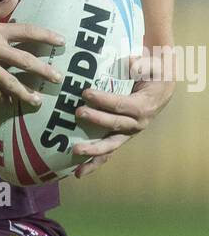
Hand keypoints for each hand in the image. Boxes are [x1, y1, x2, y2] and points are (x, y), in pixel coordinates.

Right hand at [0, 0, 63, 108]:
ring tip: (37, 101)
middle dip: (44, 70)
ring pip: (13, 83)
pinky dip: (0, 98)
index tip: (61, 42)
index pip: (26, 31)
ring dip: (27, 93)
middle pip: (26, 61)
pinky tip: (6, 102)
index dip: (46, 36)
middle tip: (57, 78)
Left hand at [71, 52, 176, 177]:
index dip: (104, 100)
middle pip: (114, 124)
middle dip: (96, 120)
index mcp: (143, 107)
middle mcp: (136, 124)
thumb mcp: (152, 67)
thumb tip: (132, 62)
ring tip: (75, 151)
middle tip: (78, 112)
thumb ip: (143, 65)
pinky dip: (93, 164)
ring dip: (93, 151)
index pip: (121, 105)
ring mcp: (127, 134)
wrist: (160, 92)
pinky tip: (78, 173)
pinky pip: (107, 153)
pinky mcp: (119, 139)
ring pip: (110, 145)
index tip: (86, 92)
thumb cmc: (153, 78)